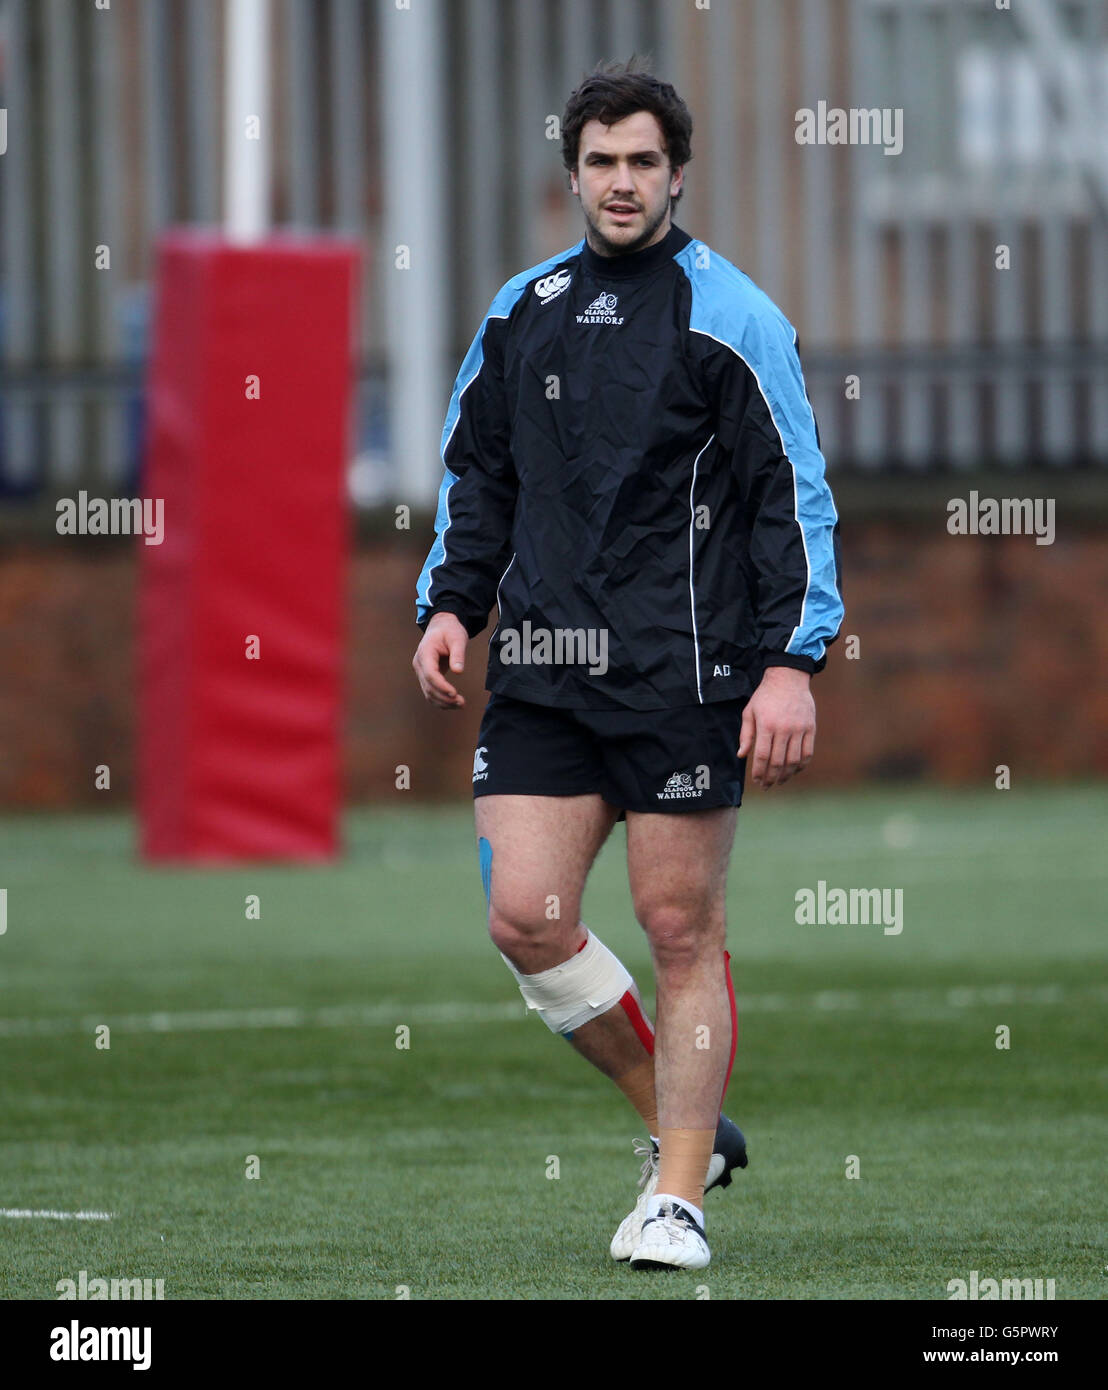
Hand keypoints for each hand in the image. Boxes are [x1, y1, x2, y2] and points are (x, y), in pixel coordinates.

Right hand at [412, 612, 468, 708]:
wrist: (441, 627)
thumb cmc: (450, 631)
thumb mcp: (457, 638)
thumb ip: (458, 654)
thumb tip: (459, 671)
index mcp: (425, 652)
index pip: (430, 674)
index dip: (441, 685)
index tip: (454, 693)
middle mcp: (419, 664)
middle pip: (428, 686)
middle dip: (444, 697)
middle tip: (462, 702)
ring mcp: (421, 671)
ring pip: (428, 692)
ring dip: (443, 702)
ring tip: (460, 705)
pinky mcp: (426, 676)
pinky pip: (431, 692)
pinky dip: (441, 700)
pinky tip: (453, 704)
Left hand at [737, 666, 814, 787]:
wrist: (788, 678)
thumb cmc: (765, 696)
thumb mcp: (749, 711)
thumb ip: (746, 735)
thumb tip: (742, 755)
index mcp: (766, 725)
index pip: (762, 755)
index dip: (759, 771)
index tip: (756, 780)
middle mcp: (784, 728)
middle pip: (778, 761)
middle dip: (771, 777)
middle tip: (766, 785)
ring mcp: (799, 729)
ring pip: (794, 760)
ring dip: (786, 775)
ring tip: (779, 781)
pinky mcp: (810, 728)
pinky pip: (807, 752)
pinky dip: (801, 765)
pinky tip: (794, 771)